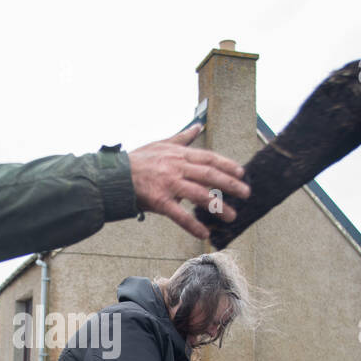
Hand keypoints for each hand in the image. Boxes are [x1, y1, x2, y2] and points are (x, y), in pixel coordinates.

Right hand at [128, 124, 249, 237]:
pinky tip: (204, 233)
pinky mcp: (159, 200)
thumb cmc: (137, 160)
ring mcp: (169, 184)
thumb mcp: (161, 143)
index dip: (228, 165)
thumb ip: (182, 137)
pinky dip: (193, 225)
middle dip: (231, 185)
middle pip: (210, 175)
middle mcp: (177, 167)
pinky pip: (179, 214)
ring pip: (199, 194)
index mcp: (179, 154)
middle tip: (246, 194)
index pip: (209, 158)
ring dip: (218, 206)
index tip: (242, 173)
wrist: (114, 176)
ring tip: (231, 216)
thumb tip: (198, 126)